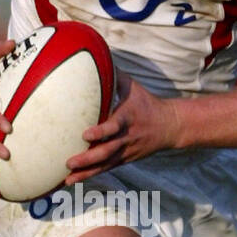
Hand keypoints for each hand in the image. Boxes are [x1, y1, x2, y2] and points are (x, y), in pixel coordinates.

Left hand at [64, 74, 180, 181]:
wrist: (170, 127)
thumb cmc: (146, 103)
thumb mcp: (133, 87)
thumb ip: (114, 76)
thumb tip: (97, 56)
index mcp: (127, 119)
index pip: (114, 127)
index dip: (101, 132)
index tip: (85, 134)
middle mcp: (126, 138)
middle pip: (107, 152)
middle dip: (88, 159)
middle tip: (69, 161)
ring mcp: (125, 152)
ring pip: (104, 165)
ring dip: (85, 173)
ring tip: (66, 179)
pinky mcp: (123, 160)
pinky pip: (105, 169)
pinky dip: (89, 175)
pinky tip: (72, 180)